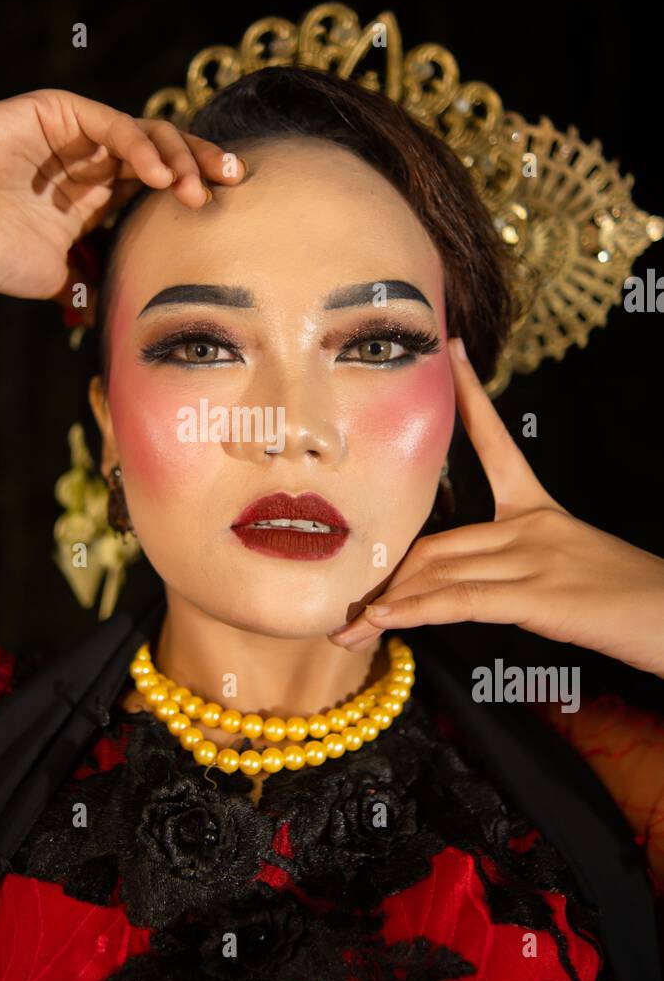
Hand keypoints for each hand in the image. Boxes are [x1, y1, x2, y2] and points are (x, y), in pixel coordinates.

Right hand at [0, 88, 244, 300]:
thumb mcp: (54, 277)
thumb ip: (92, 282)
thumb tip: (121, 315)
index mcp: (95, 196)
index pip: (160, 186)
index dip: (196, 192)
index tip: (231, 211)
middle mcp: (90, 161)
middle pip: (165, 153)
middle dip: (203, 166)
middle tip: (234, 185)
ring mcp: (74, 133)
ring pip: (147, 132)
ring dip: (178, 158)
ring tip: (192, 191)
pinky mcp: (56, 111)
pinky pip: (112, 123)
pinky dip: (140, 146)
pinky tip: (158, 176)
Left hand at [328, 338, 663, 678]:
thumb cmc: (634, 605)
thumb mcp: (574, 573)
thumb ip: (520, 569)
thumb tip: (464, 589)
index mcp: (541, 511)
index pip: (496, 444)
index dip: (470, 397)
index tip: (452, 352)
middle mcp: (532, 526)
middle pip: (438, 541)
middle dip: (390, 577)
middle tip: (347, 605)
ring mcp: (535, 558)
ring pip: (440, 571)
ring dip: (387, 604)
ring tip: (347, 628)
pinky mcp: (539, 596)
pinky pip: (460, 600)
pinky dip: (414, 611)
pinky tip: (381, 621)